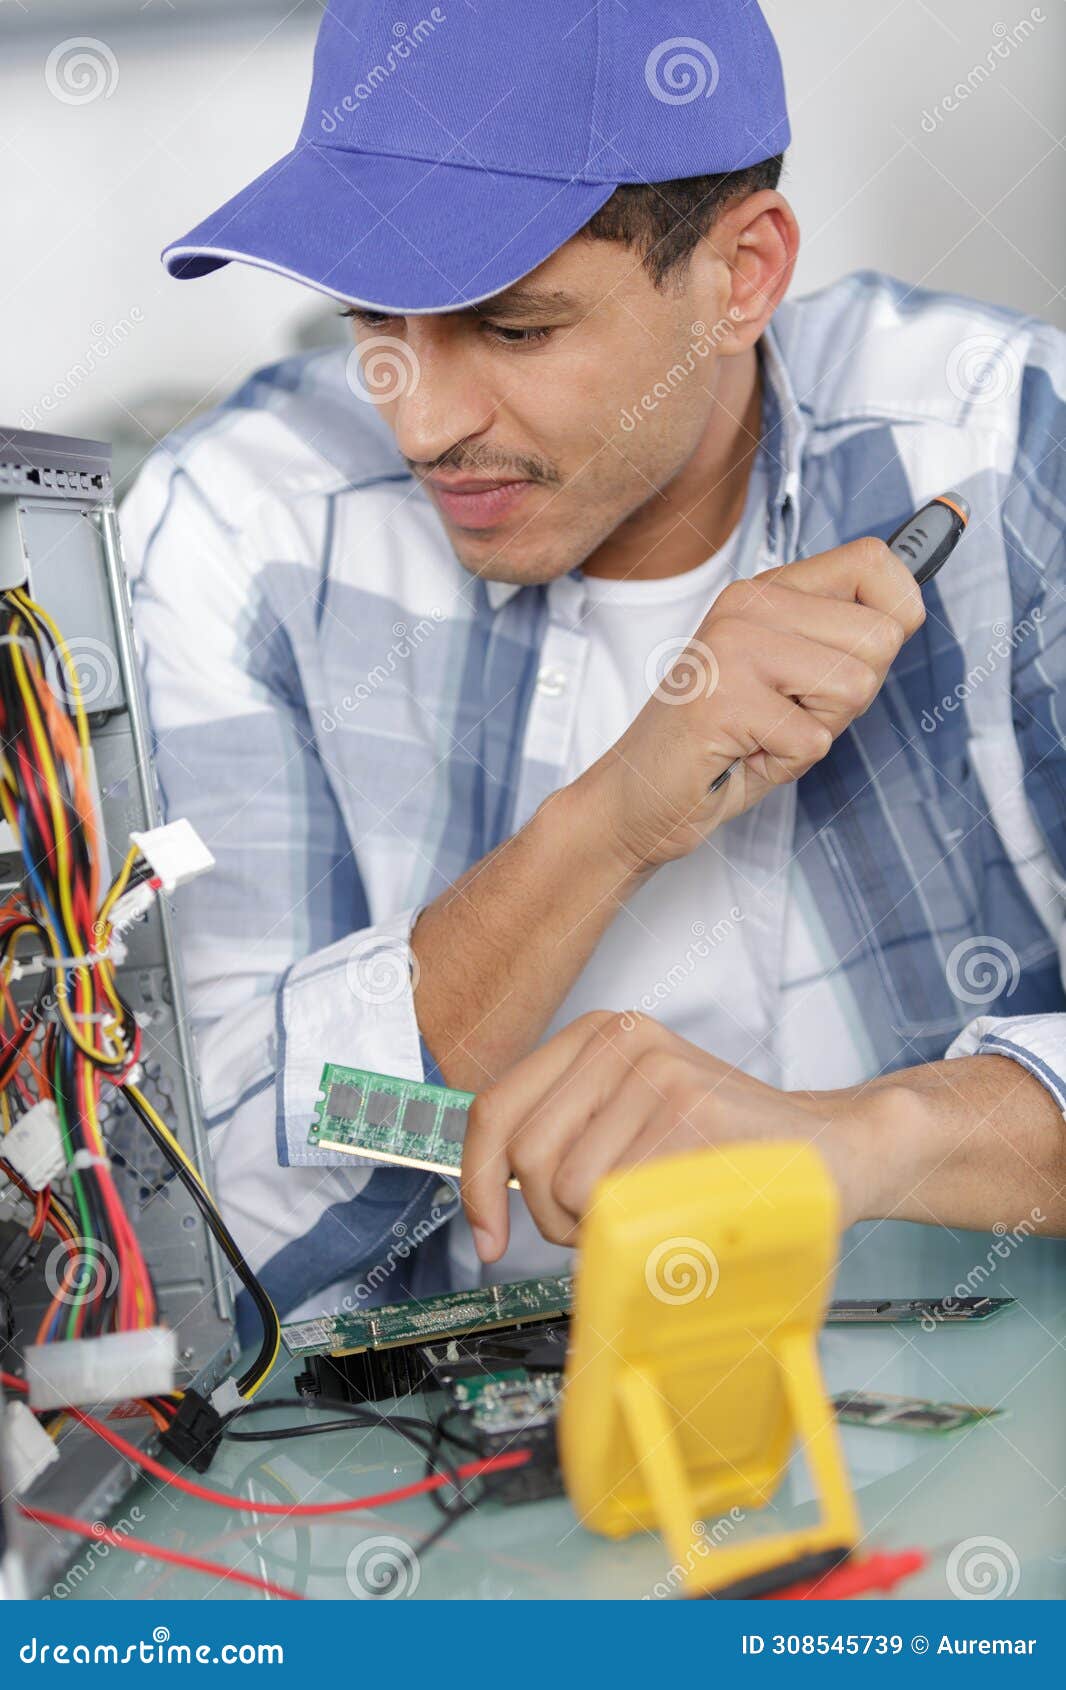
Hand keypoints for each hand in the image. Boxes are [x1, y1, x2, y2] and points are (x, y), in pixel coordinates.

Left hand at [461, 1010, 888, 1259]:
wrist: (830, 1147)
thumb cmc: (724, 1146)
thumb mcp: (634, 1115)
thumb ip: (567, 1133)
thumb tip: (486, 1193)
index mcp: (596, 1035)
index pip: (496, 1107)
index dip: (476, 1181)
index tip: (485, 1234)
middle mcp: (619, 1039)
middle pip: (525, 1154)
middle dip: (548, 1217)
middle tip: (594, 1230)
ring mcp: (654, 1070)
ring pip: (565, 1184)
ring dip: (594, 1228)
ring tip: (648, 1214)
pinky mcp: (686, 1108)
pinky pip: (616, 1196)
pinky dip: (635, 1227)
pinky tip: (676, 1213)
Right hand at [584, 536, 924, 869]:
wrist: (639, 797)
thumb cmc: (722, 743)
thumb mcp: (789, 676)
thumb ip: (838, 639)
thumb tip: (909, 607)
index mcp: (766, 591)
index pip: (874, 561)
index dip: (900, 608)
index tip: (871, 649)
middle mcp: (749, 606)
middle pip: (879, 637)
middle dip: (851, 697)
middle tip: (790, 713)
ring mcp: (733, 649)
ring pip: (854, 686)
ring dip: (818, 731)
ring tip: (764, 733)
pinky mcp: (723, 700)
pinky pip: (811, 740)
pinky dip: (784, 765)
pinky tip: (743, 754)